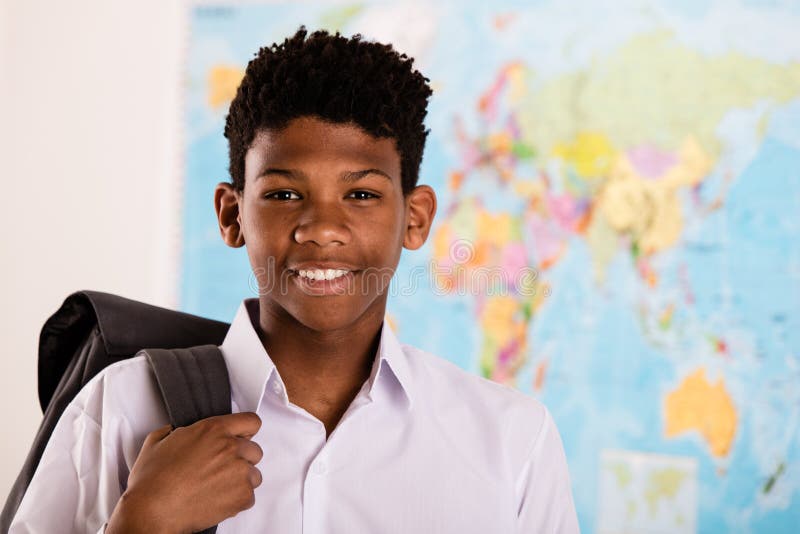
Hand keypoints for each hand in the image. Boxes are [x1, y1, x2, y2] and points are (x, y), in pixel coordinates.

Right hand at [106, 412, 262, 533]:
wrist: (152, 511)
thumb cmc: (153, 481)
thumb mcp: (157, 441)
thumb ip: (176, 430)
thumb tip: (178, 432)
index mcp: (213, 430)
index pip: (250, 421)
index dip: (246, 431)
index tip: (243, 438)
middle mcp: (230, 447)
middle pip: (254, 450)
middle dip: (241, 459)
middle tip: (222, 470)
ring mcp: (238, 471)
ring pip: (254, 474)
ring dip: (241, 480)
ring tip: (218, 488)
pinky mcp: (241, 495)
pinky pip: (250, 496)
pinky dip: (237, 501)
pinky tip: (218, 500)